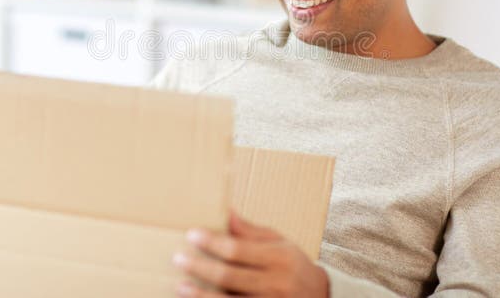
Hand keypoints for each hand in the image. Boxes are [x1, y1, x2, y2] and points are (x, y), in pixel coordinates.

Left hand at [172, 210, 329, 296]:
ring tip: (180, 285)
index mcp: (279, 258)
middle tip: (178, 258)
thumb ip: (250, 232)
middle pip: (230, 276)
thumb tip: (225, 211)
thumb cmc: (294, 266)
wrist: (321, 297)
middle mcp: (275, 284)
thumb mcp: (279, 243)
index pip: (239, 250)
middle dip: (201, 267)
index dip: (213, 242)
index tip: (191, 235)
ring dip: (201, 295)